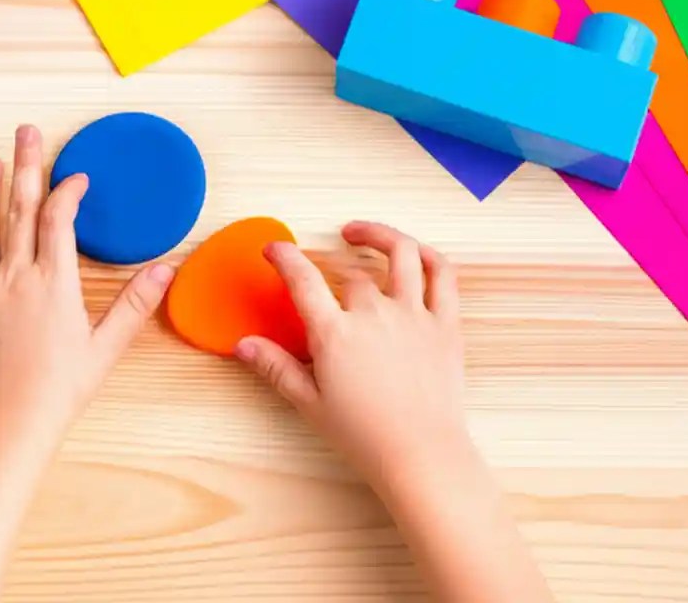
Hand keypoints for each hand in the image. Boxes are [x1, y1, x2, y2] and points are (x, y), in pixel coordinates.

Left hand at [0, 124, 175, 428]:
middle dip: (24, 166)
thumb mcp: (106, 346)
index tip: (77, 176)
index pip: (58, 219)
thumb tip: (166, 269)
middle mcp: (15, 275)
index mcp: (54, 282)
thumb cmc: (60, 388)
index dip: (67, 191)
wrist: (6, 420)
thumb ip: (134, 304)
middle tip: (26, 133)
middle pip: (18, 209)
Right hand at [234, 221, 469, 493]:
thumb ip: (275, 367)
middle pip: (350, 273)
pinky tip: (414, 251)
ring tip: (359, 233)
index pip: (303, 280)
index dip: (286, 258)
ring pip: (400, 254)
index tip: (275, 249)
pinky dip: (428, 255)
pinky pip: (442, 275)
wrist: (420, 454)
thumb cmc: (364, 435)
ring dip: (379, 235)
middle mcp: (374, 314)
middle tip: (321, 273)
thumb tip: (242, 344)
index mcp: (335, 334)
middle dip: (331, 266)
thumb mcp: (310, 402)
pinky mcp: (445, 323)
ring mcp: (414, 314)